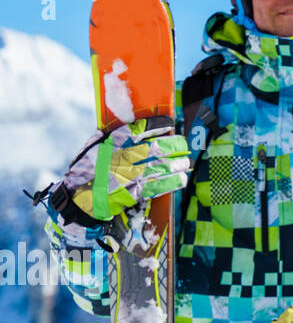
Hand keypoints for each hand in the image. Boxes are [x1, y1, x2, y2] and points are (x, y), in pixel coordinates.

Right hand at [63, 119, 190, 223]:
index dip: (160, 124)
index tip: (169, 123)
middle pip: (159, 147)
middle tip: (183, 145)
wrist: (78, 198)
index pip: (143, 128)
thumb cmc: (85, 170)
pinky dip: (173, 182)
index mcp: (114, 143)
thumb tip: (130, 125)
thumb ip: (110, 136)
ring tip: (185, 162)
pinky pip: (159, 185)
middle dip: (176, 145)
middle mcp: (125, 157)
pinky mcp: (134, 192)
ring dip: (178, 164)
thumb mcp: (93, 147)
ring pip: (163, 166)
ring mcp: (131, 175)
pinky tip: (181, 178)